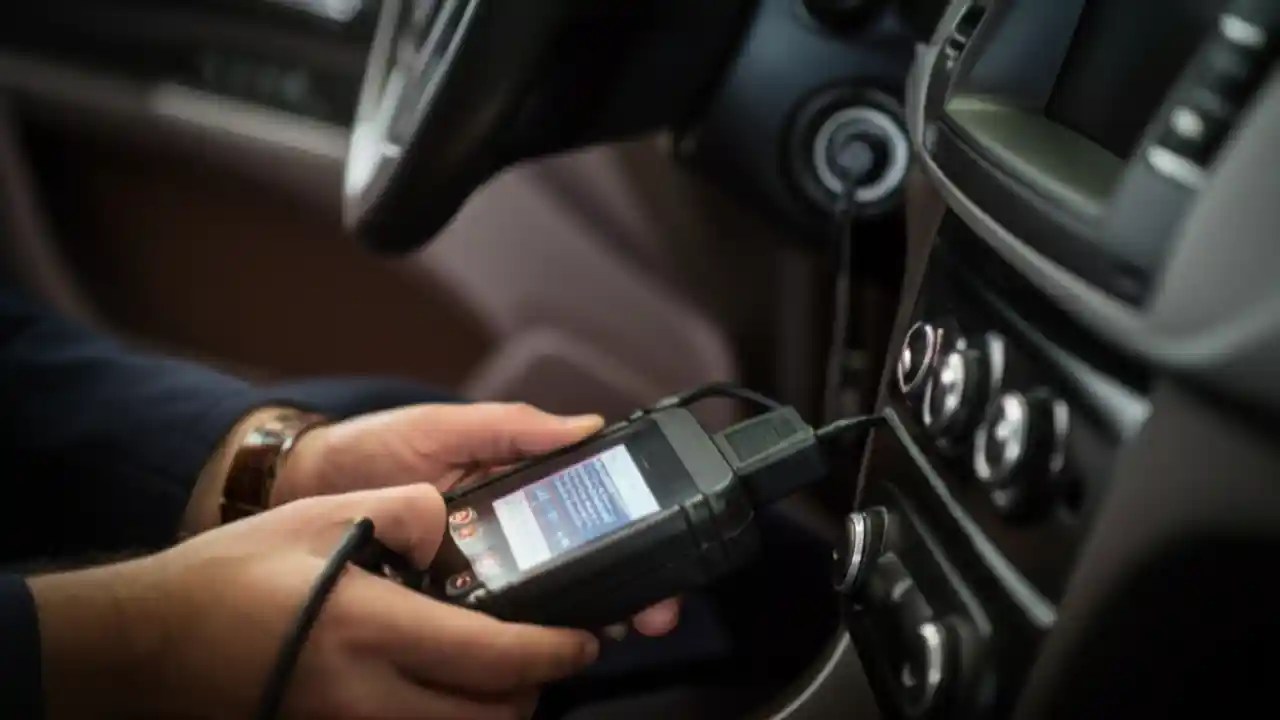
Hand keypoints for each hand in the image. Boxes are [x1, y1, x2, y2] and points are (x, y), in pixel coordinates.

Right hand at [32, 484, 597, 719]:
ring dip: (494, 713)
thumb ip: (402, 511)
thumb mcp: (320, 516)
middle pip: (490, 718)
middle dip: (534, 691)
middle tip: (549, 656)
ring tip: (502, 674)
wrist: (150, 645)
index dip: (553, 652)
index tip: (581, 639)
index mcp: (371, 630)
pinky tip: (446, 690)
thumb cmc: (231, 576)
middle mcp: (366, 696)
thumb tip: (451, 528)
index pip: (494, 658)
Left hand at [274, 402, 680, 636]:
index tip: (659, 543)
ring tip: (612, 627)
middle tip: (650, 609)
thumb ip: (508, 427)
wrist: (294, 491)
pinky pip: (489, 627)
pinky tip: (545, 649)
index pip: (584, 508)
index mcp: (511, 488)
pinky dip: (520, 639)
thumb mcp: (441, 427)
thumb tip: (586, 424)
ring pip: (543, 601)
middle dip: (622, 586)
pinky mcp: (441, 608)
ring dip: (584, 614)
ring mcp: (474, 575)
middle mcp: (501, 535)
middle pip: (578, 564)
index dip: (626, 528)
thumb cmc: (367, 451)